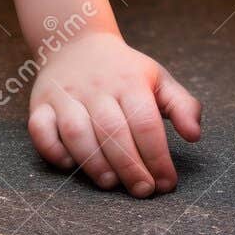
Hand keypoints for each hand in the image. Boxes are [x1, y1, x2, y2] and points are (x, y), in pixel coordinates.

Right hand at [28, 33, 202, 196]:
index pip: (145, 122)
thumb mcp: (158, 80)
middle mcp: (96, 87)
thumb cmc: (124, 71)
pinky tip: (70, 165)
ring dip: (93, 162)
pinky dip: (53, 150)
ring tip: (111, 183)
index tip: (166, 183)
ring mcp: (65, 95)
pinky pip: (40, 129)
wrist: (75, 43)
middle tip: (143, 191)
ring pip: (76, 132)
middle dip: (130, 166)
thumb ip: (183, 106)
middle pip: (112, 131)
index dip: (157, 156)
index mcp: (129, 82)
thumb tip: (194, 136)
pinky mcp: (40, 104)